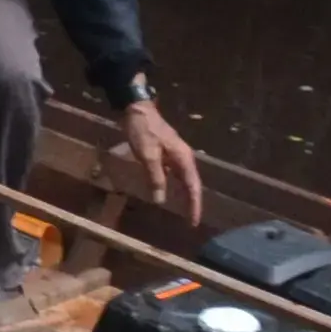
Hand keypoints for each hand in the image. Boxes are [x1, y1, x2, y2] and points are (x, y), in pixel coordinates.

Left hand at [112, 92, 203, 222]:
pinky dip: (174, 184)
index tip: (193, 222)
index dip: (194, 205)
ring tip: (183, 210)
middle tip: (191, 221)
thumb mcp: (148, 156)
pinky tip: (168, 191)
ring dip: (184, 194)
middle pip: (192, 184)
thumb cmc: (143, 131)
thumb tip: (161, 200)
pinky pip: (174, 173)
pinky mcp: (167, 151)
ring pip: (184, 178)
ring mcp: (176, 153)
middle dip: (192, 202)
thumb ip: (156, 178)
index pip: (193, 187)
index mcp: (183, 158)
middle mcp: (184, 157)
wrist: (137, 108)